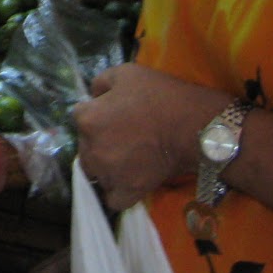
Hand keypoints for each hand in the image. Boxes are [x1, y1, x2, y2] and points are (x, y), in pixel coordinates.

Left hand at [72, 63, 229, 211]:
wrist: (193, 127)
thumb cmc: (159, 96)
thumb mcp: (125, 73)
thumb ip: (100, 82)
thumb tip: (93, 95)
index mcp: (88, 119)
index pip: (80, 115)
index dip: (96, 111)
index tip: (112, 112)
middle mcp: (91, 149)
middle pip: (85, 146)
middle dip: (97, 140)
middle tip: (121, 136)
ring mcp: (109, 174)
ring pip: (96, 172)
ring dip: (105, 166)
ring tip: (126, 158)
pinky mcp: (127, 192)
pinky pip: (113, 198)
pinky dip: (118, 192)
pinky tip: (129, 180)